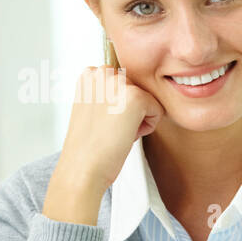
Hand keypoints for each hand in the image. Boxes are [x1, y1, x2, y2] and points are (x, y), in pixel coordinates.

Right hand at [43, 67, 164, 224]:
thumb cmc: (89, 145)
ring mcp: (118, 83)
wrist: (83, 167)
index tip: (102, 121)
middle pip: (137, 89)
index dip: (118, 106)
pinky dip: (147, 127)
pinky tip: (126, 135)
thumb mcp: (93, 107)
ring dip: (138, 118)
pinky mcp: (135, 97)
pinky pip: (158, 110)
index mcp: (89, 74)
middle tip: (110, 128)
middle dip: (130, 110)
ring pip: (148, 99)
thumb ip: (108, 92)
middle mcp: (102, 72)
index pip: (124, 83)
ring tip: (116, 131)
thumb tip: (131, 88)